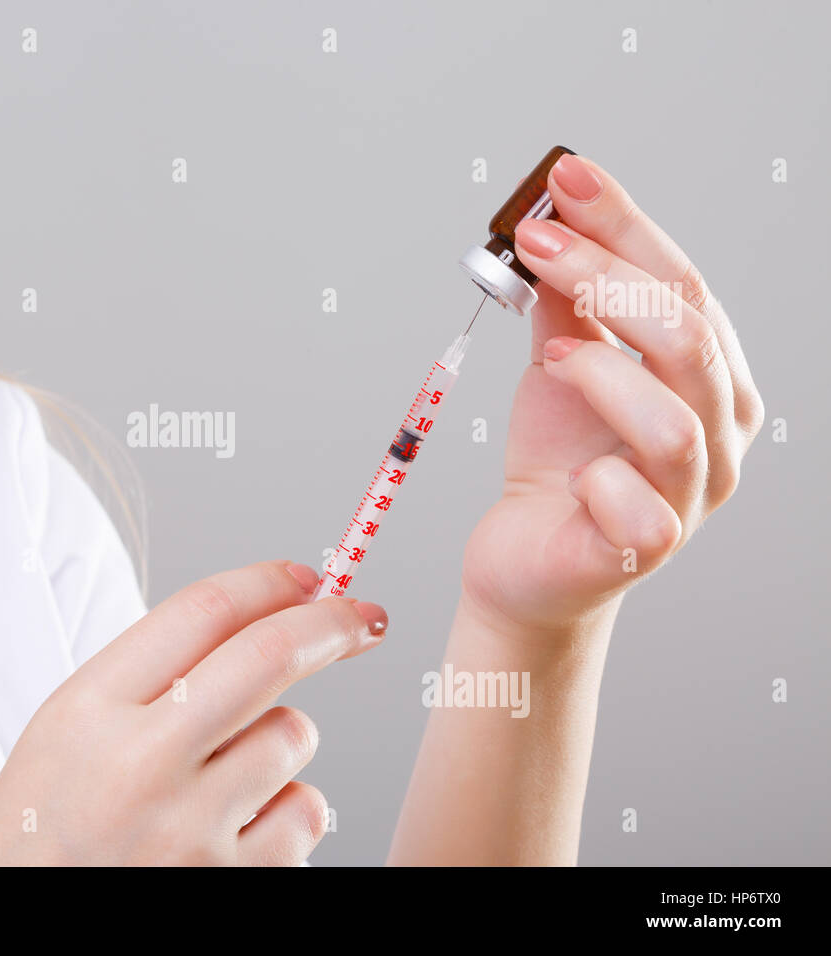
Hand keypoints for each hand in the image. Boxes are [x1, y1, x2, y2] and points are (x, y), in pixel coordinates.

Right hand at [0, 561, 386, 865]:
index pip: (204, 610)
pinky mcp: (230, 882)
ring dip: (279, 742)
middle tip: (361, 617)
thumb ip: (151, 672)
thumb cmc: (48, 822)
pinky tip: (232, 829)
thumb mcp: (69, 726)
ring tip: (220, 779)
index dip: (271, 582)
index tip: (306, 580)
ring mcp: (189, 830)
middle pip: (269, 655)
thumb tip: (266, 615)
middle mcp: (141, 763)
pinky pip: (304, 811)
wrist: (19, 912)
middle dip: (331, 624)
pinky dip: (284, 811)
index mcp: (90, 708)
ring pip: (293, 737)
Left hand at [461, 153, 763, 632]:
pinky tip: (573, 473)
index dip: (626, 226)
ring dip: (603, 370)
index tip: (565, 179)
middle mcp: (719, 434)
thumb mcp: (560, 365)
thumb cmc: (557, 460)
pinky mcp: (646, 550)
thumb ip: (568, 304)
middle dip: (607, 275)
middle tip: (536, 244)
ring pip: (674, 418)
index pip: (685, 286)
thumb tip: (552, 222)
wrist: (528, 556)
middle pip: (688, 335)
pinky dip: (600, 478)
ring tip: (550, 359)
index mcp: (711, 378)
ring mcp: (690, 496)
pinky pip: (641, 507)